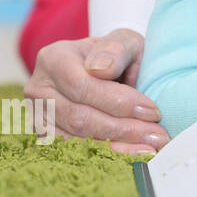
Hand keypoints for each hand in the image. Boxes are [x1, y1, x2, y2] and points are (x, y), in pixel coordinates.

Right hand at [24, 28, 167, 153]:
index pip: (82, 86)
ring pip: (76, 138)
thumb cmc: (118, 54)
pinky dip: (105, 154)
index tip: (153, 111)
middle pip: (79, 117)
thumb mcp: (124, 41)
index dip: (119, 102)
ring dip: (117, 146)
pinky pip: (74, 151)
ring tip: (150, 148)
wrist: (107, 67)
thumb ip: (115, 49)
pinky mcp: (46, 135)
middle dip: (123, 129)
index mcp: (54, 58)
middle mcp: (39, 88)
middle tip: (158, 136)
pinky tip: (131, 155)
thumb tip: (102, 70)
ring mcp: (39, 114)